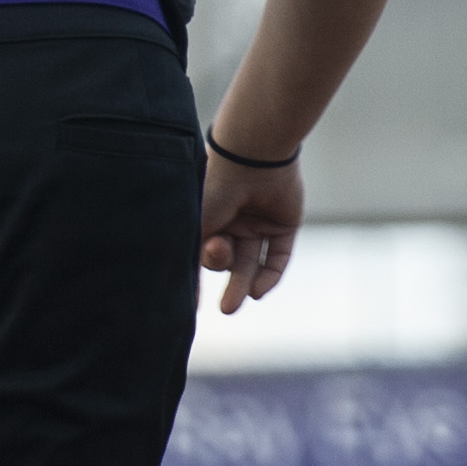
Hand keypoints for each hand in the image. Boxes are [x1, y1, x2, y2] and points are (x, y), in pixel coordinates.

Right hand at [198, 153, 302, 314]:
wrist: (253, 156)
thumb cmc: (215, 187)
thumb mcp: (196, 224)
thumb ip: (191, 258)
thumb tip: (182, 295)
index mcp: (209, 216)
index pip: (205, 254)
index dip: (203, 274)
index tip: (194, 302)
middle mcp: (233, 221)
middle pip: (229, 261)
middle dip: (228, 282)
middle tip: (226, 309)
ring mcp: (258, 223)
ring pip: (252, 263)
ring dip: (244, 285)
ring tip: (233, 306)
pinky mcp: (284, 225)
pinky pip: (277, 256)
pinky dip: (270, 276)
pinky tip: (259, 292)